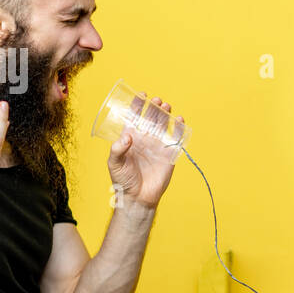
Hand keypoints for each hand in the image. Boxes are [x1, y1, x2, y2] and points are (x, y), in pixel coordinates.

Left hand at [108, 93, 182, 208]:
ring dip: (166, 114)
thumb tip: (128, 136)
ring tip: (166, 107)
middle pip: (151, 117)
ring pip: (164, 124)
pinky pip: (176, 138)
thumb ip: (118, 149)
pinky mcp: (169, 154)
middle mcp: (145, 138)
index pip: (134, 116)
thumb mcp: (114, 163)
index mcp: (130, 137)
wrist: (138, 197)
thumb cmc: (123, 180)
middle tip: (157, 101)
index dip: (138, 105)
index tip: (142, 95)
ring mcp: (157, 145)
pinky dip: (179, 128)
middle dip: (154, 107)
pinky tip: (179, 120)